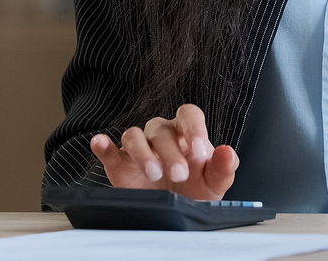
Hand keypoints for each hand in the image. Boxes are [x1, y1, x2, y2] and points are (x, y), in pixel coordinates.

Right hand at [88, 103, 238, 200]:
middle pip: (161, 130)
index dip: (194, 129)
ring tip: (153, 173)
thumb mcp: (214, 183)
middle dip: (171, 153)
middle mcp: (161, 134)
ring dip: (143, 153)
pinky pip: (109, 150)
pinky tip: (100, 143)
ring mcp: (139, 147)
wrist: (174, 212)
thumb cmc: (195, 191)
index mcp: (186, 132)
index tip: (199, 153)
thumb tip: (228, 151)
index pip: (189, 114)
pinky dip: (103, 145)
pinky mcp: (119, 164)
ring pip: (134, 135)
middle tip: (179, 175)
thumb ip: (223, 167)